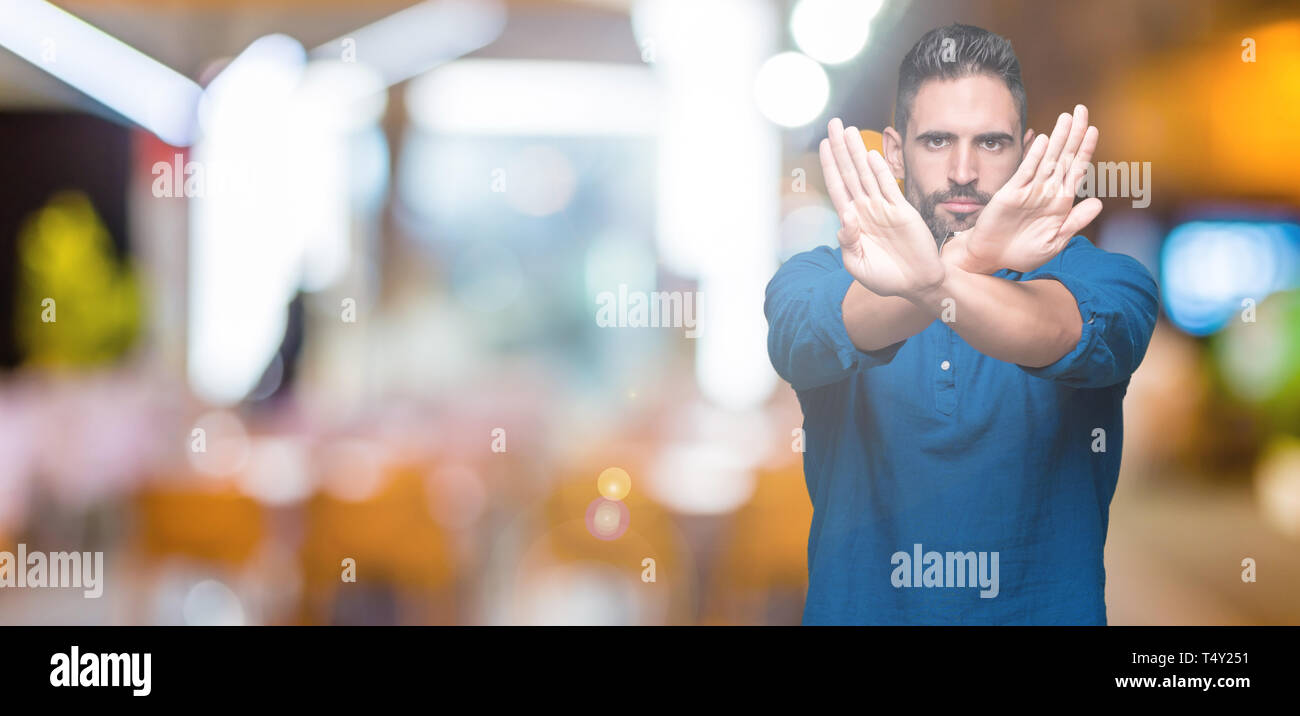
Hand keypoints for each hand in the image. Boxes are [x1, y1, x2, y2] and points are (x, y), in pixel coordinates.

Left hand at [819, 118, 945, 299]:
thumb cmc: (884, 278)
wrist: (916, 284)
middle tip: (833, 124)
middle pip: (849, 173)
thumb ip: (847, 242)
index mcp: (852, 221)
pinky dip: (880, 171)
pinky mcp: (902, 210)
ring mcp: (883, 208)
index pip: (837, 187)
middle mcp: (866, 209)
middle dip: (840, 149)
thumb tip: (844, 217)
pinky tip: (871, 155)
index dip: (829, 166)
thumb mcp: (857, 265)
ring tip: (848, 131)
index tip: (822, 145)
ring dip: (857, 152)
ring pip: (867, 174)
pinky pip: (888, 187)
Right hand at [961, 104, 1102, 273]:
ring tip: (1067, 117)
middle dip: (1073, 133)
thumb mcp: (1055, 242)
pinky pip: (1025, 172)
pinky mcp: (1010, 194)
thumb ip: (1075, 222)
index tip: (1093, 130)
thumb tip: (1099, 203)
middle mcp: (1046, 190)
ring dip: (1057, 138)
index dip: (1085, 150)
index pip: (1076, 170)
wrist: (991, 258)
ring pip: (1047, 159)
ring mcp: (1028, 190)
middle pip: (1063, 157)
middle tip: (1082, 109)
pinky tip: (1043, 140)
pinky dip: (1034, 156)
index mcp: (1060, 201)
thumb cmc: (1023, 252)